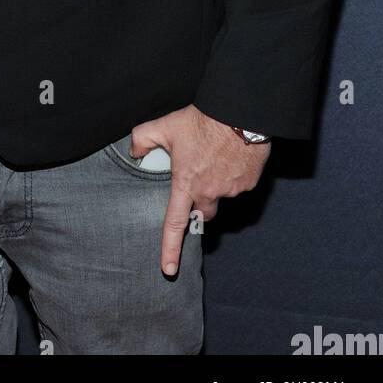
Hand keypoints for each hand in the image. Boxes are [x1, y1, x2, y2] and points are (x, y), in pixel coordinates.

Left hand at [130, 103, 270, 277]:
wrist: (241, 113)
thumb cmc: (203, 120)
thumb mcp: (165, 125)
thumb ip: (143, 138)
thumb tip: (134, 151)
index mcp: (186, 183)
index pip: (175, 223)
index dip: (170, 248)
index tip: (168, 269)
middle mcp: (209, 192)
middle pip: (202, 212)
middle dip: (197, 206)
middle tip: (195, 183)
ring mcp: (231, 190)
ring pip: (220, 196)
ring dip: (215, 184)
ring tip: (214, 157)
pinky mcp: (248, 184)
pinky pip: (237, 186)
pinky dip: (232, 176)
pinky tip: (229, 156)